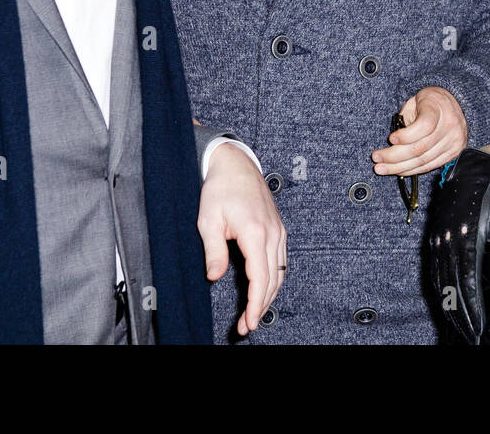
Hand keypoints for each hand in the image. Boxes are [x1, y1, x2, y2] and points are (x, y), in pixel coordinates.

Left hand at [198, 143, 286, 335]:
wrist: (235, 164)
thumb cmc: (220, 188)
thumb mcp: (208, 220)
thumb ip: (214, 250)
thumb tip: (214, 276)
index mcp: (254, 232)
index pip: (260, 278)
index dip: (255, 304)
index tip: (247, 323)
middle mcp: (272, 233)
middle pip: (273, 280)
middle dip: (261, 306)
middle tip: (246, 326)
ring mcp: (278, 230)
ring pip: (279, 272)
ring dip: (268, 295)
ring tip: (254, 313)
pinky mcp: (278, 228)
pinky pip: (280, 260)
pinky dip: (274, 279)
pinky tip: (263, 289)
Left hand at [372, 86, 467, 175]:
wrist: (450, 105)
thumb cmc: (429, 101)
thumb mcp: (414, 101)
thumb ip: (405, 119)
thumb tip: (394, 142)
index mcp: (438, 107)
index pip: (424, 126)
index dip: (406, 136)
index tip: (390, 139)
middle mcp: (450, 125)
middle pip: (421, 147)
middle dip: (394, 156)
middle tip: (377, 159)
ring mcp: (454, 141)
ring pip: (423, 161)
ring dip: (400, 167)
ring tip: (383, 168)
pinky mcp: (454, 153)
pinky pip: (430, 166)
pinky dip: (412, 170)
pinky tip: (398, 170)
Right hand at [425, 148, 489, 342]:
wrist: (466, 174)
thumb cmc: (489, 197)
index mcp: (466, 236)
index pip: (467, 280)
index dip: (472, 306)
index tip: (479, 325)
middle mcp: (447, 241)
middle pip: (451, 286)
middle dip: (461, 314)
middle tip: (471, 335)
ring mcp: (438, 241)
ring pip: (440, 282)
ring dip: (449, 307)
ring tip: (460, 327)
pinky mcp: (434, 240)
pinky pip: (434, 271)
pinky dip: (440, 291)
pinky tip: (447, 304)